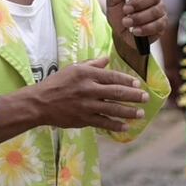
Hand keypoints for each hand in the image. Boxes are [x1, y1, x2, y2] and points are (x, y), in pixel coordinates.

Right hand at [35, 57, 149, 132]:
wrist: (40, 103)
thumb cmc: (57, 83)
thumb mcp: (74, 69)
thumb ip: (92, 64)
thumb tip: (107, 59)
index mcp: (87, 75)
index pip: (112, 76)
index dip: (127, 80)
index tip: (137, 83)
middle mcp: (88, 89)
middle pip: (116, 92)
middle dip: (133, 95)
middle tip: (145, 98)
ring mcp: (86, 106)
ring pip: (112, 109)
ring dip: (128, 112)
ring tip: (140, 113)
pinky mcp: (83, 119)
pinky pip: (103, 123)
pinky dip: (115, 125)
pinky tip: (125, 126)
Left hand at [106, 0, 167, 57]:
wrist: (120, 33)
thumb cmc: (118, 14)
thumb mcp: (112, 2)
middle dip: (139, 3)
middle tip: (126, 10)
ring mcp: (160, 10)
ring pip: (156, 11)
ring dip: (139, 17)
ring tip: (127, 22)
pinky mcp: (161, 24)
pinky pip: (159, 25)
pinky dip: (145, 28)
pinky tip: (135, 30)